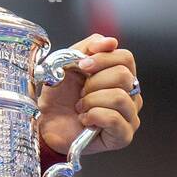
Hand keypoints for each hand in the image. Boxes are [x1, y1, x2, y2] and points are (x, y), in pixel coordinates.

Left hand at [37, 33, 141, 155]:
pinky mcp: (124, 135)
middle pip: (123, 76)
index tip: (82, 65)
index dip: (102, 58)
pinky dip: (93, 116)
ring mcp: (130, 115)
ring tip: (81, 107)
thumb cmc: (59, 96)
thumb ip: (86, 48)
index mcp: (120, 75)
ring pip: (119, 97)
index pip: (126, 58)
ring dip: (91, 101)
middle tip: (80, 93)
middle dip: (93, 83)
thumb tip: (111, 41)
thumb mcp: (66, 65)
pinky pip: (114, 118)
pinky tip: (85, 119)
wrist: (46, 123)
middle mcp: (130, 94)